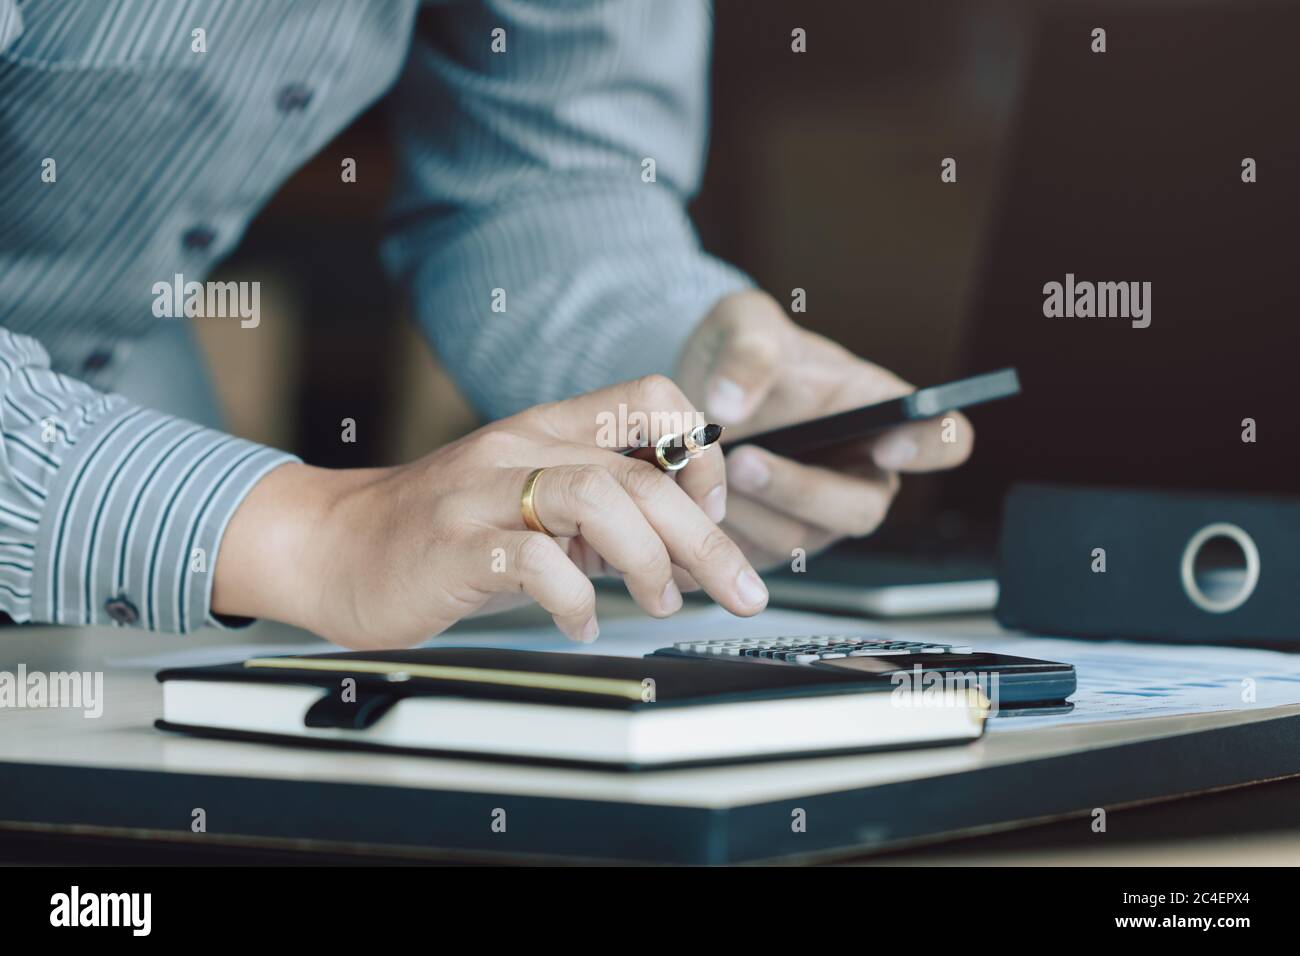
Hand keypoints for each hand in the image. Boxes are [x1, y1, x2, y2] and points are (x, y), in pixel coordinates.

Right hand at [213, 376, 767, 648]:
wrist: (331, 546)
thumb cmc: (438, 531)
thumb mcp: (527, 500)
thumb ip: (596, 508)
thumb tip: (678, 544)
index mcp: (545, 428)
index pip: (651, 400)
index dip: (701, 454)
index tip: (714, 513)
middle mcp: (520, 447)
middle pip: (643, 472)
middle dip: (708, 538)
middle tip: (740, 588)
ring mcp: (485, 492)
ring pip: (601, 499)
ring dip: (651, 561)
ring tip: (661, 601)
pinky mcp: (454, 544)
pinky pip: (537, 562)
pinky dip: (577, 599)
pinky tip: (582, 622)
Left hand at [676, 290, 974, 569]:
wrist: (690, 387)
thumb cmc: (738, 350)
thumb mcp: (742, 324)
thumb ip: (747, 351)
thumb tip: (734, 402)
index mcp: (878, 412)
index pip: (943, 439)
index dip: (930, 449)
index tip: (887, 444)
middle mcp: (860, 469)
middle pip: (864, 508)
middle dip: (803, 490)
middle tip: (746, 462)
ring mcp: (819, 511)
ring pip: (805, 536)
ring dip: (754, 510)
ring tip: (708, 471)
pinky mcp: (773, 539)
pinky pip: (759, 553)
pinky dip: (726, 531)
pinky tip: (695, 498)